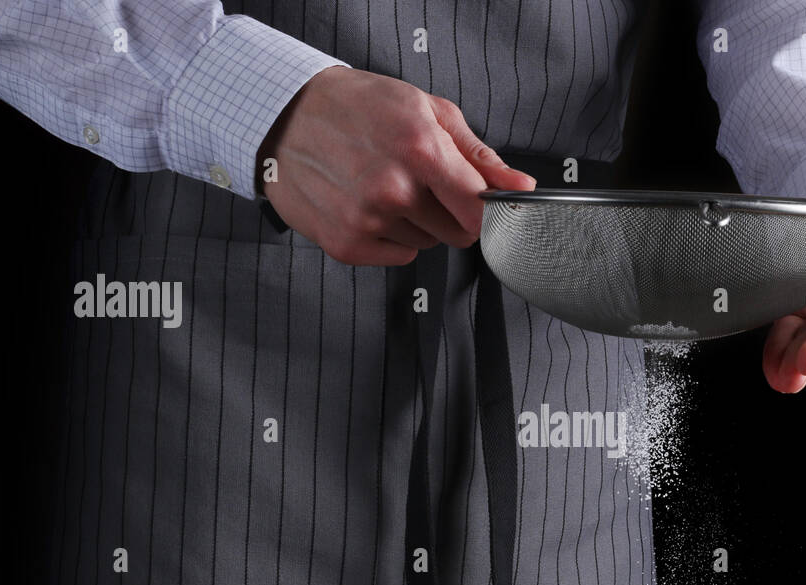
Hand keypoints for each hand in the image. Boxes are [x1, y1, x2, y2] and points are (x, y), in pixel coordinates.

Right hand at [258, 66, 535, 265]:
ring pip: (427, 244)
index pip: (481, 210)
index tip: (486, 207)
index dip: (489, 211)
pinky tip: (366, 205)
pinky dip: (389, 237)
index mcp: (419, 149)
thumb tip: (521, 188)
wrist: (284, 116)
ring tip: (383, 185)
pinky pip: (398, 256)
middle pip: (458, 234)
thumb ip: (480, 156)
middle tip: (421, 182)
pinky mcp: (346, 245)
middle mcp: (393, 189)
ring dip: (415, 222)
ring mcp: (367, 220)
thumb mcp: (427, 111)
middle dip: (449, 212)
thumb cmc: (357, 107)